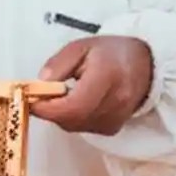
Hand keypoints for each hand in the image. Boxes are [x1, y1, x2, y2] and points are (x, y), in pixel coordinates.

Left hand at [31, 35, 152, 135]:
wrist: (144, 65)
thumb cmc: (111, 53)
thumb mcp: (80, 47)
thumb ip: (58, 64)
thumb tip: (40, 83)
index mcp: (108, 76)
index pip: (74, 105)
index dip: (48, 107)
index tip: (31, 99)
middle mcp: (116, 101)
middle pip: (72, 119)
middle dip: (50, 110)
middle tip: (40, 95)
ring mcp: (117, 117)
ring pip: (75, 126)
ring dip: (60, 114)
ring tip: (61, 94)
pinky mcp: (113, 128)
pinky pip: (83, 128)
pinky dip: (72, 118)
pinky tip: (75, 101)